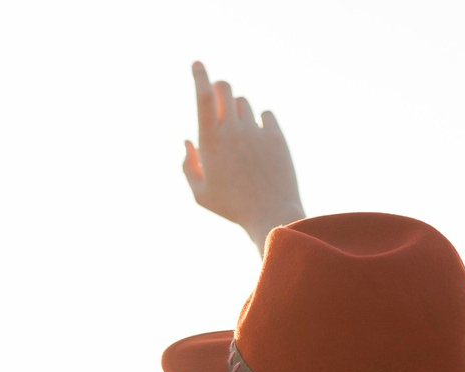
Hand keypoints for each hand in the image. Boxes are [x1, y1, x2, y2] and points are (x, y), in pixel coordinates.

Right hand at [182, 61, 304, 254]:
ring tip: (241, 137)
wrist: (271, 215)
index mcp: (210, 142)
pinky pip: (265, 114)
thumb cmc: (232, 208)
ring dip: (238, 110)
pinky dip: (259, 121)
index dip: (199, 76)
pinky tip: (259, 141)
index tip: (197, 63)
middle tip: (219, 101)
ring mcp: (256, 131)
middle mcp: (233, 131)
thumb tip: (188, 141)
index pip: (204, 97)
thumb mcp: (201, 194)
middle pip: (225, 87)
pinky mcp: (276, 136)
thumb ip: (189, 166)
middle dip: (219, 88)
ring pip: (244, 102)